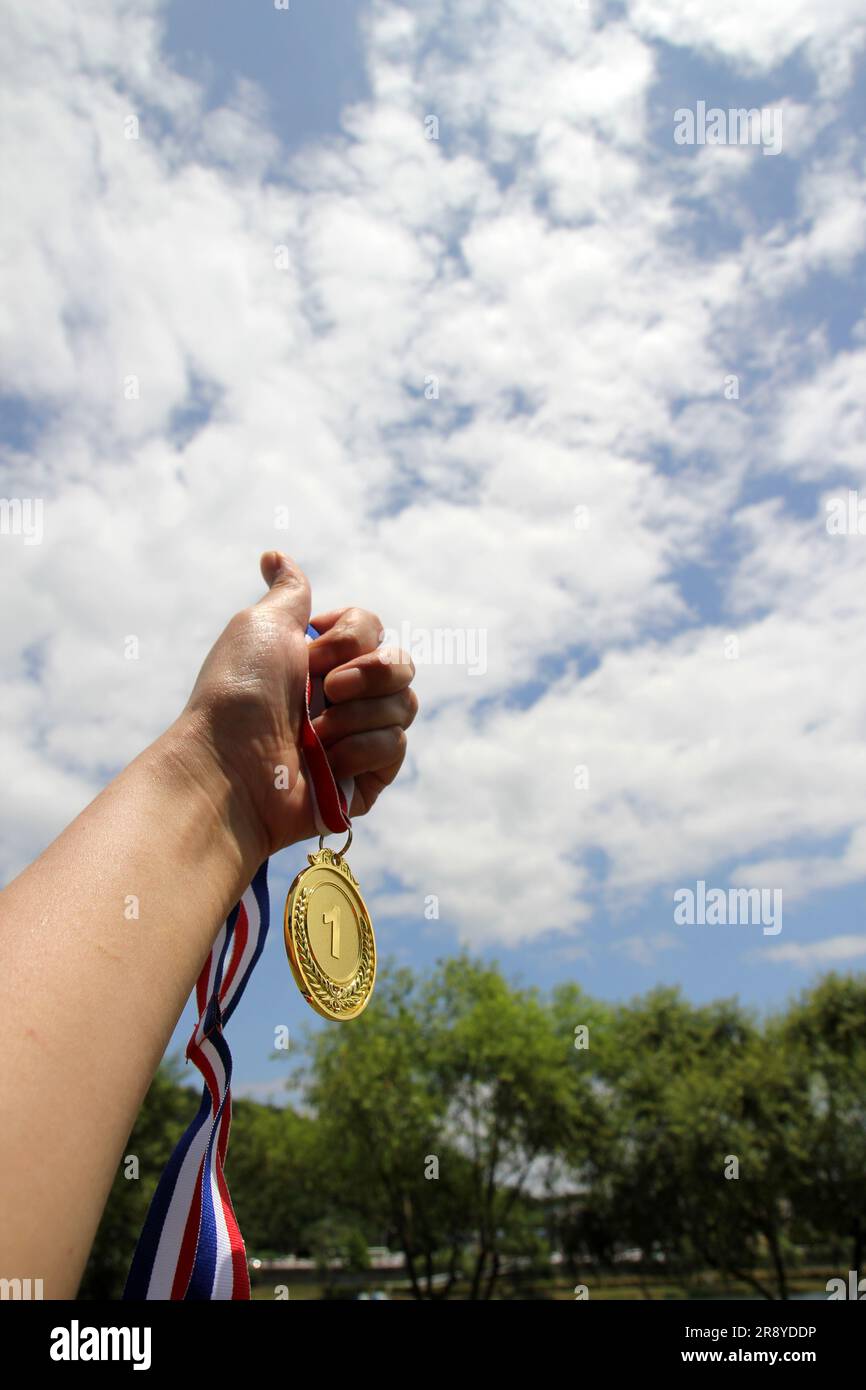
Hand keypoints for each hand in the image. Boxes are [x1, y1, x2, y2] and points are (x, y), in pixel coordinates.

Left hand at [180, 551, 418, 858]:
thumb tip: (274, 555)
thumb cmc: (240, 692)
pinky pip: (396, 746)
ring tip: (314, 735)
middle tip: (326, 688)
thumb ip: (289, 592)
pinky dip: (360, 750)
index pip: (374, 629)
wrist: (231, 765)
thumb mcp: (262, 625)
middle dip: (368, 672)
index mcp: (319, 661)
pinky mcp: (366, 780)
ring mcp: (356, 739)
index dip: (351, 636)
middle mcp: (342, 698)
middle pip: (401, 664)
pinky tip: (326, 763)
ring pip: (404, 705)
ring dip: (356, 714)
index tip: (310, 650)